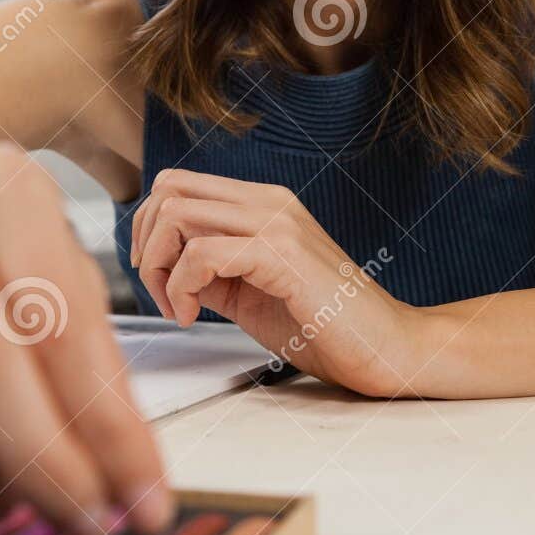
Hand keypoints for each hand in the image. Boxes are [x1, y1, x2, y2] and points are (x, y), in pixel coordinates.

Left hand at [130, 169, 420, 396]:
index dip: (151, 232)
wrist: (387, 348)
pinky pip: (201, 253)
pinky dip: (182, 288)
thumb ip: (210, 273)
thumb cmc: (326, 327)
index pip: (177, 186)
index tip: (162, 281)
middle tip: (165, 294)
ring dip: (160, 268)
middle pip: (168, 190)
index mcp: (262, 204)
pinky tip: (195, 316)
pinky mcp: (282, 254)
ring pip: (176, 214)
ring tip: (181, 308)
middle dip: (147, 245)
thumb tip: (163, 267)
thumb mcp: (249, 293)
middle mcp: (268, 202)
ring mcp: (276, 222)